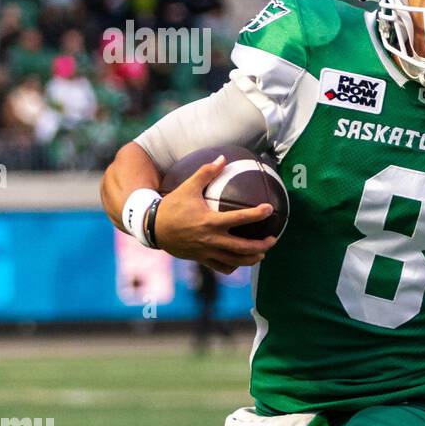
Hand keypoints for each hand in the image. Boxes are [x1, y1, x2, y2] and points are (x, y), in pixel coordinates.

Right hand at [154, 155, 276, 273]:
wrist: (152, 228)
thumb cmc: (172, 206)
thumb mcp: (188, 187)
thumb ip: (206, 172)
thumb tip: (222, 158)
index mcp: (210, 221)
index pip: (240, 218)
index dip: (258, 214)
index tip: (270, 209)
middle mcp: (211, 239)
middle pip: (242, 247)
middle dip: (261, 246)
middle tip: (272, 239)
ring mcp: (206, 251)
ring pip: (235, 261)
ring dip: (251, 259)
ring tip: (262, 254)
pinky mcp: (201, 259)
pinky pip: (222, 267)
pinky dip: (233, 266)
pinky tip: (240, 260)